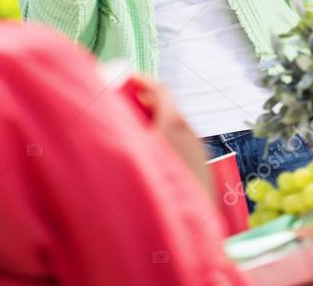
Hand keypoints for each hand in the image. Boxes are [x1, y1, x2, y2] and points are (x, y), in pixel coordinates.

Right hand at [120, 74, 213, 201]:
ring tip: (137, 130)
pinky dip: (167, 139)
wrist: (186, 233)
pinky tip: (153, 154)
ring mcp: (199, 151)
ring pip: (176, 126)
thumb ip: (121, 132)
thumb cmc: (155, 191)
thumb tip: (109, 119)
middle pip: (168, 107)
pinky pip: (183, 144)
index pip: (160, 90)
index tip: (129, 79)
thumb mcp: (132, 155)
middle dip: (147, 103)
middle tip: (128, 103)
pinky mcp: (203, 169)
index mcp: (174, 123)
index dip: (142, 81)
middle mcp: (190, 132)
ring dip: (157, 122)